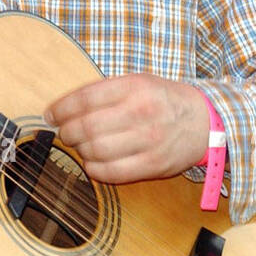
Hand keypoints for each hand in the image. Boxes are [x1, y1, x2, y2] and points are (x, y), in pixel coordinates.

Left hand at [44, 73, 209, 183]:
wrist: (205, 122)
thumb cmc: (164, 100)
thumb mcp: (138, 82)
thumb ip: (105, 91)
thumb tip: (64, 107)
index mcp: (134, 87)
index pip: (85, 98)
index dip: (61, 109)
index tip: (50, 115)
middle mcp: (141, 112)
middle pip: (87, 127)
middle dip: (68, 132)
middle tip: (65, 133)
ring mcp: (148, 141)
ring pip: (97, 151)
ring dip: (80, 150)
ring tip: (81, 146)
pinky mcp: (153, 165)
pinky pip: (112, 172)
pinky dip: (94, 169)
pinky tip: (92, 163)